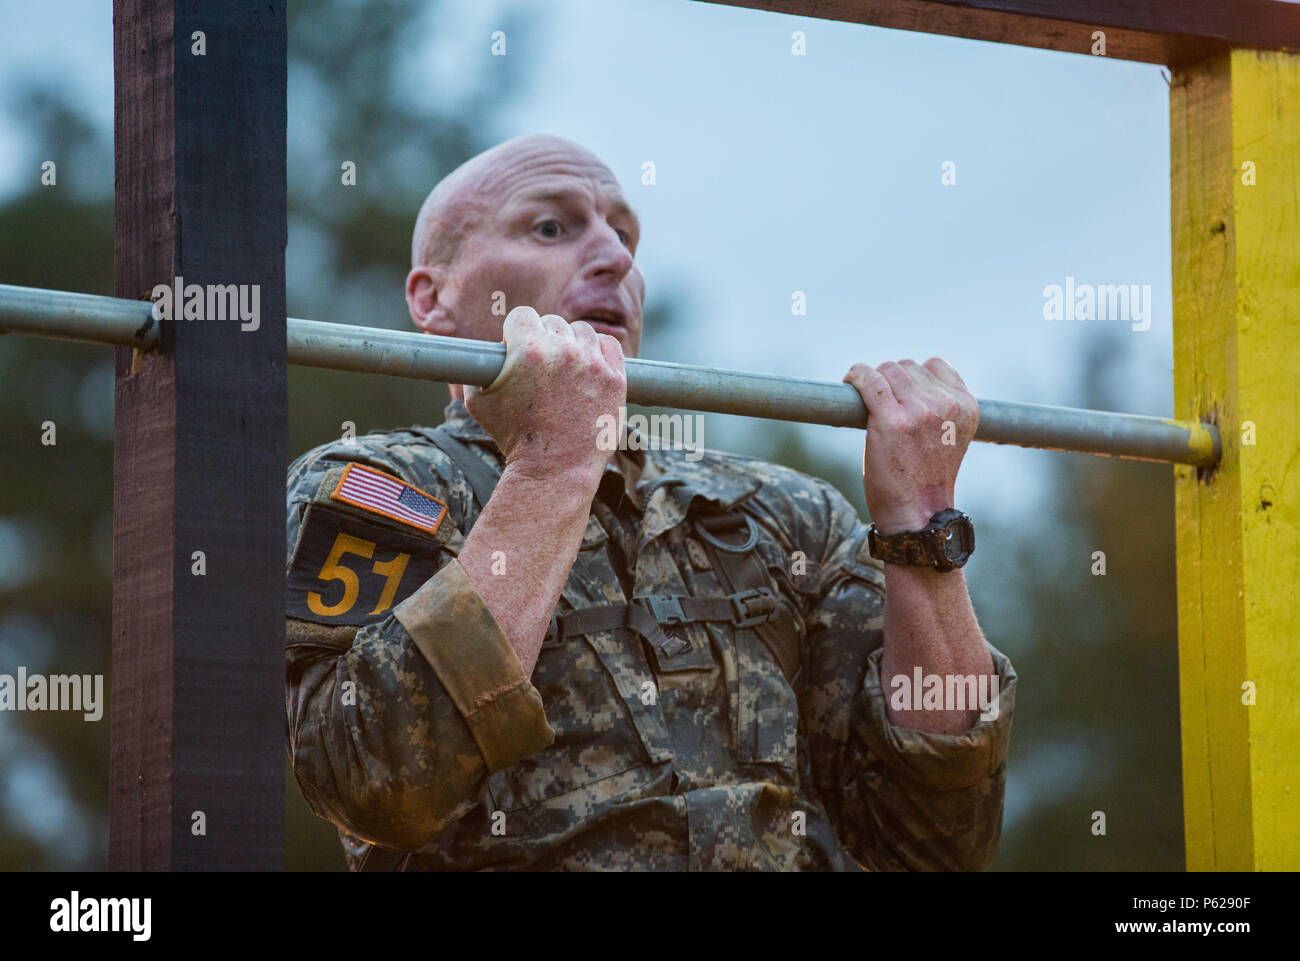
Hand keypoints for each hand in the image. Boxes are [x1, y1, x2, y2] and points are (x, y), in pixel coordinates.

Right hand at [465, 305, 625, 483]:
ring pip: (581, 331)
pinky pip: (610, 345)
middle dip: (543, 339)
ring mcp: (594, 364)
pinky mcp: (616, 379)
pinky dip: (599, 351)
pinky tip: (589, 366)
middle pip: (552, 322)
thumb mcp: (477, 402)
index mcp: (529, 349)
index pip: (522, 315)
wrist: (554, 470)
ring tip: (564, 368)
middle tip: (540, 366)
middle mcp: (564, 350)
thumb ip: (475, 370)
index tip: (517, 349)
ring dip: (571, 343)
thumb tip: (482, 354)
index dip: (516, 332)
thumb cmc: (513, 438)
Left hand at [843, 358, 977, 534]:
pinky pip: (870, 380)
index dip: (913, 377)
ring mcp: (920, 411)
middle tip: (880, 405)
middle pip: (907, 367)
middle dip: (891, 381)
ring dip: (873, 381)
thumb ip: (941, 405)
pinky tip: (849, 382)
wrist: (918, 513)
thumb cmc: (926, 476)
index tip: (899, 393)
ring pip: (888, 370)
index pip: (935, 366)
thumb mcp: (950, 434)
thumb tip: (906, 376)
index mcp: (966, 406)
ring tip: (867, 401)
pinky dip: (856, 376)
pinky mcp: (891, 420)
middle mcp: (947, 405)